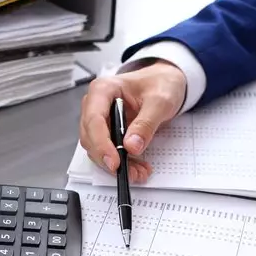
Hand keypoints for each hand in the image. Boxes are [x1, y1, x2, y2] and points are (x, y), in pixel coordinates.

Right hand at [80, 60, 186, 182]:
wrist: (165, 82)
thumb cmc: (160, 83)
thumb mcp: (160, 101)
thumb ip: (146, 123)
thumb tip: (132, 145)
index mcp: (103, 89)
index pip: (94, 119)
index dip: (101, 144)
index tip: (115, 162)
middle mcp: (96, 105)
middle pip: (91, 138)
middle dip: (109, 159)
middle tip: (130, 172)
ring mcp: (101, 120)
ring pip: (98, 149)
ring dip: (116, 164)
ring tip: (139, 172)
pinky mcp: (108, 132)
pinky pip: (109, 152)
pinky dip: (122, 163)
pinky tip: (137, 167)